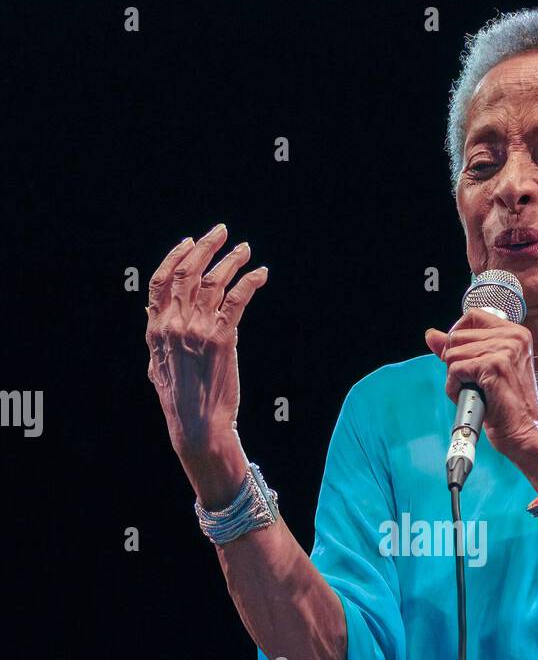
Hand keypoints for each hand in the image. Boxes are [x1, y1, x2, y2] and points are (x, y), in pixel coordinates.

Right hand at [145, 223, 267, 476]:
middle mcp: (173, 324)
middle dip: (205, 246)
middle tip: (221, 232)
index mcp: (155, 329)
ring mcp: (197, 330)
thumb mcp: (157, 367)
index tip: (189, 240)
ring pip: (214, 281)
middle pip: (188, 272)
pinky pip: (237, 299)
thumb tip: (156, 319)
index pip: (161, 281)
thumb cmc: (182, 402)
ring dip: (231, 260)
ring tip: (245, 249)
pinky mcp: (222, 339)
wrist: (198, 427)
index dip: (175, 256)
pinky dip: (250, 282)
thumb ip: (159, 339)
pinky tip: (260, 273)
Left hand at [425, 308, 537, 462]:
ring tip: (473, 392)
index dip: (457, 335)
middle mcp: (513, 337)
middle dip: (454, 362)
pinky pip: (455, 370)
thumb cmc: (508, 405)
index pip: (472, 316)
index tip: (460, 357)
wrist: (524, 431)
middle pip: (458, 336)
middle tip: (471, 382)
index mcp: (516, 333)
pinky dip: (455, 388)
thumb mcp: (483, 369)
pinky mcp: (494, 365)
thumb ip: (459, 348)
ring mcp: (505, 350)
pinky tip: (470, 397)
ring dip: (454, 378)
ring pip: (453, 354)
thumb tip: (431, 335)